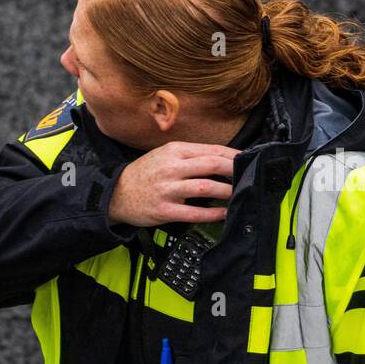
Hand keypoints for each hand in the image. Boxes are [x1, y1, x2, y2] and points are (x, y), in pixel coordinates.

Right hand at [107, 142, 238, 226]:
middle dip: (234, 170)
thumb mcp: (164, 155)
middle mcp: (171, 168)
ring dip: (227, 191)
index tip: (247, 160)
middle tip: (248, 176)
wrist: (116, 193)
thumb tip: (222, 160)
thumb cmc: (144, 174)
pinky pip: (194, 212)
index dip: (234, 155)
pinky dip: (213, 213)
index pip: (211, 150)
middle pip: (212, 165)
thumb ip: (190, 156)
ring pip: (206, 187)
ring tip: (238, 193)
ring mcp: (168, 189)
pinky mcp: (164, 210)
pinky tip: (223, 213)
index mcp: (174, 151)